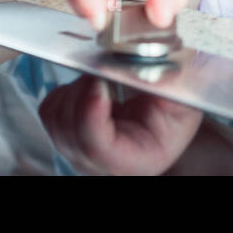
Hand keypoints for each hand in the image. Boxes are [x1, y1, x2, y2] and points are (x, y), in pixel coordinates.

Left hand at [38, 74, 203, 174]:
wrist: (167, 110)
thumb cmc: (176, 109)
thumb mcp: (183, 98)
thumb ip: (166, 87)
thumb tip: (143, 71)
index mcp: (138, 161)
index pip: (98, 149)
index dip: (91, 114)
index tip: (98, 82)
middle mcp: (103, 164)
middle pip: (70, 133)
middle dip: (83, 92)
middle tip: (103, 67)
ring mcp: (81, 152)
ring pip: (56, 118)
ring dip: (75, 88)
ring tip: (101, 76)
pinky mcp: (66, 134)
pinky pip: (50, 109)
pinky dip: (65, 90)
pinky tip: (90, 86)